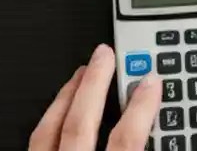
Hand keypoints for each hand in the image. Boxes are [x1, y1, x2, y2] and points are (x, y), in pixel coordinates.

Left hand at [30, 44, 161, 150]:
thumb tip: (162, 135)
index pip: (126, 140)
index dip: (140, 108)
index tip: (151, 82)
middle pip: (80, 123)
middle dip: (94, 84)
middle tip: (105, 55)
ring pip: (48, 129)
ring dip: (66, 96)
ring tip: (80, 72)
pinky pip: (34, 143)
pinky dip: (47, 121)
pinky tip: (55, 113)